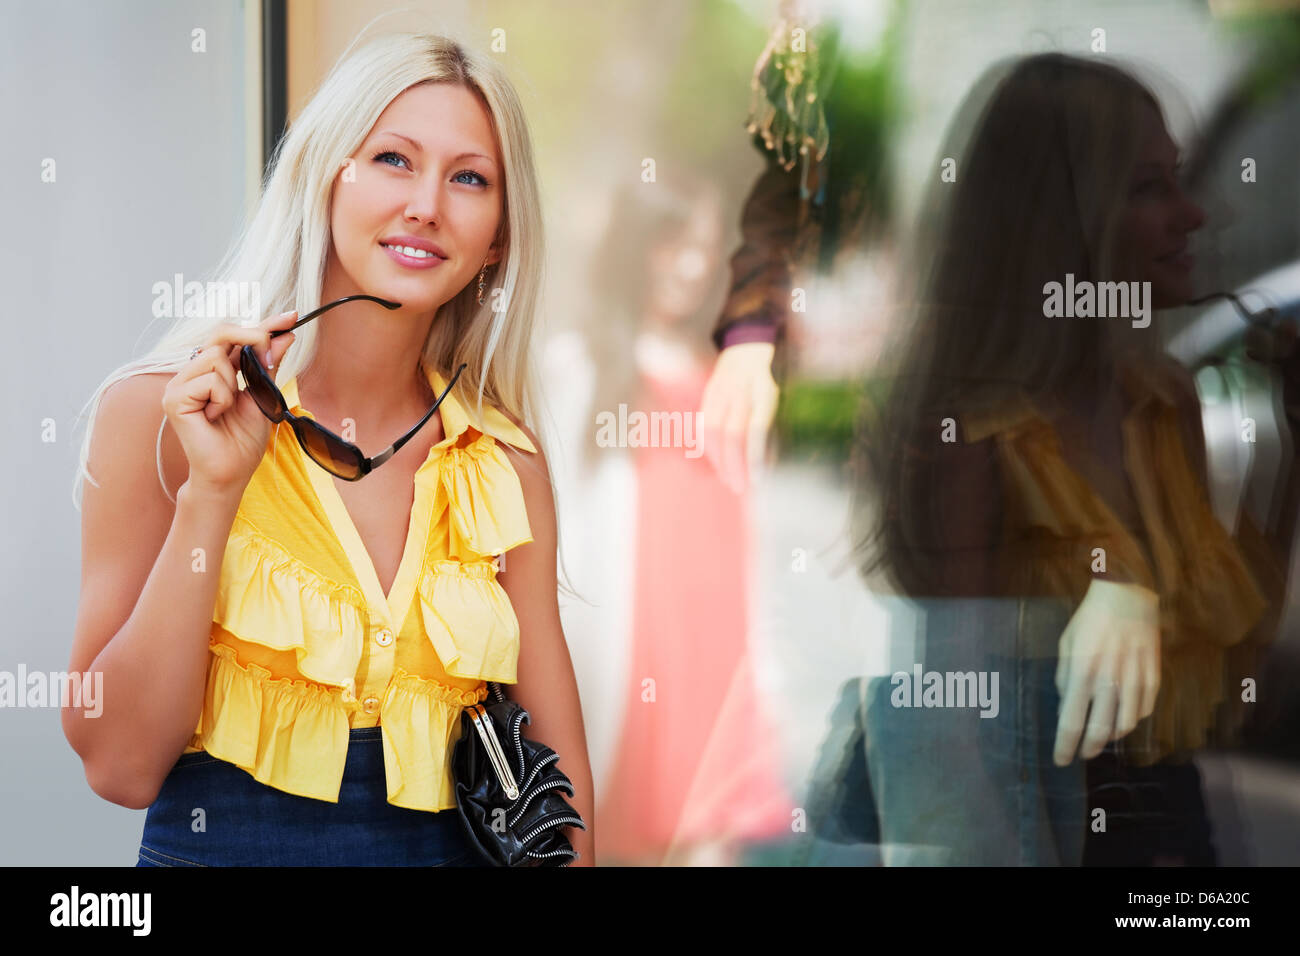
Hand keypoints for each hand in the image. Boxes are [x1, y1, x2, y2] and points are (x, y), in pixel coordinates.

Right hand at [162, 310, 298, 496]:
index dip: (262, 324)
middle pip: (220, 334)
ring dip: (232, 385)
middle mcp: (192, 373)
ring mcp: (179, 384)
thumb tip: (284, 336)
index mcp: (212, 371)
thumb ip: (268, 365)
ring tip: (225, 410)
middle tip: (271, 346)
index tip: (291, 316)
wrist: (230, 473)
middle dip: (251, 335)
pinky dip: (222, 399)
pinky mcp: (173, 398)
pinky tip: (214, 418)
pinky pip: (209, 381)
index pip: (234, 338)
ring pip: (215, 357)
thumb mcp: (263, 396)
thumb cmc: (242, 441)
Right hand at [699, 342, 778, 493]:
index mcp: (765, 390)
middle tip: (739, 487)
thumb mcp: (780, 399)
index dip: (754, 457)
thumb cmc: (770, 382)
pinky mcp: (708, 394)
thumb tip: (767, 468)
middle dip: (733, 465)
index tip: (757, 480)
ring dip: (718, 460)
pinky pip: (702, 425)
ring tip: (728, 479)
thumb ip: (772, 430)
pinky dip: (707, 448)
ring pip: (712, 430)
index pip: (756, 428)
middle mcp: (741, 389)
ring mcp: (721, 390)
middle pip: (731, 433)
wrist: (748, 347)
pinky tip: (717, 463)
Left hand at [1053, 579, 1160, 765]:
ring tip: (1101, 736)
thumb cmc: (1090, 620)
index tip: (1061, 760)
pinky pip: (1143, 710)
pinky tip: (1122, 717)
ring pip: (1125, 726)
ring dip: (1111, 736)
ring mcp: (1134, 681)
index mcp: (1082, 673)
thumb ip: (1065, 678)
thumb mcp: (1066, 644)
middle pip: (1099, 732)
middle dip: (1088, 749)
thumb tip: (1067, 705)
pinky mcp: (1153, 677)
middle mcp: (1109, 681)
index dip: (1065, 746)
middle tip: (1082, 754)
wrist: (1127, 596)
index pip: (1071, 722)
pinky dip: (1131, 720)